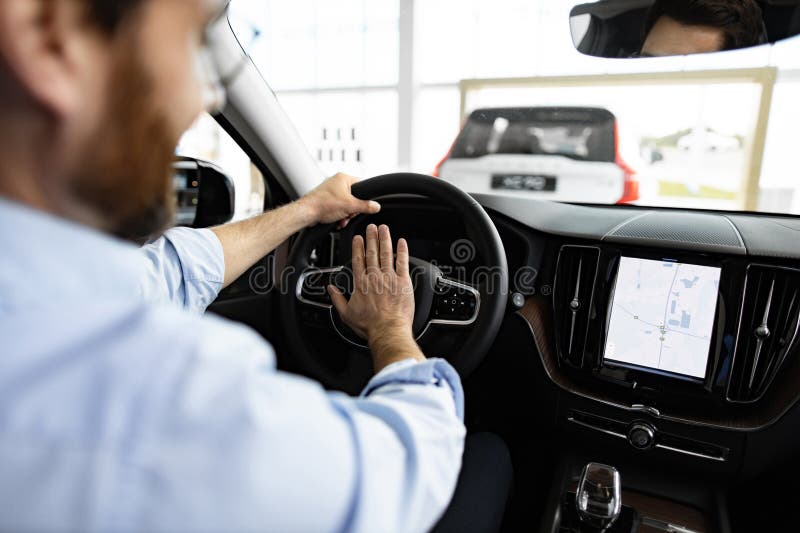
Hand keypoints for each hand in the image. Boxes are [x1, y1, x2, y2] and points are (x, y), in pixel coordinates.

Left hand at [300, 173, 380, 228]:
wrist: (306, 213)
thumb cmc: (323, 204)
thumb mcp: (350, 206)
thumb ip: (365, 206)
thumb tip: (376, 206)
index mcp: (343, 178)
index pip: (362, 184)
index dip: (364, 197)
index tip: (362, 205)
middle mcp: (337, 182)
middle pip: (355, 197)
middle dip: (352, 210)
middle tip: (347, 214)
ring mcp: (331, 191)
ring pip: (346, 204)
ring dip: (345, 215)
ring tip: (340, 219)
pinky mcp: (326, 200)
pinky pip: (338, 208)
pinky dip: (339, 216)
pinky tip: (336, 221)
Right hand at [328, 225, 418, 362]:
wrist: (388, 331)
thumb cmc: (369, 325)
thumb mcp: (346, 314)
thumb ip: (337, 299)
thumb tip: (330, 289)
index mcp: (361, 284)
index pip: (358, 260)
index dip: (357, 247)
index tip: (357, 238)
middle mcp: (374, 277)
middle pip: (372, 253)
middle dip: (371, 238)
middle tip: (371, 227)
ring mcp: (389, 278)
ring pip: (386, 254)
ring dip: (385, 239)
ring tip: (384, 229)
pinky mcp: (403, 282)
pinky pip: (402, 262)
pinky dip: (402, 251)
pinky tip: (401, 242)